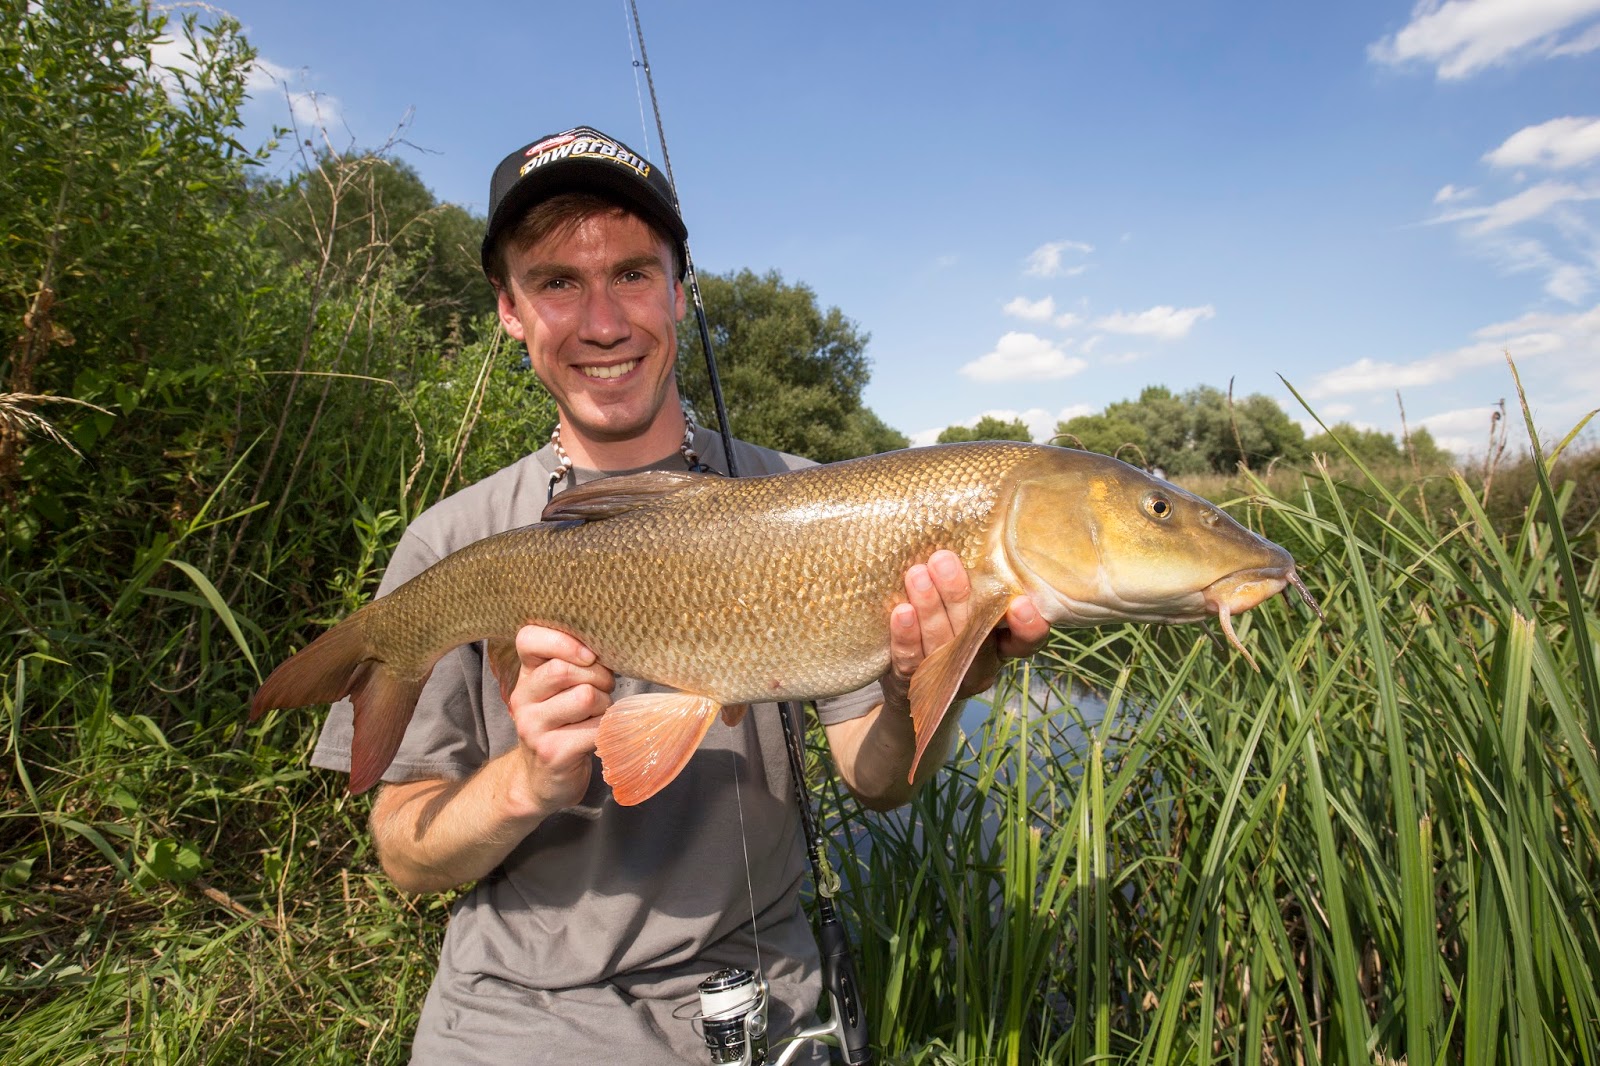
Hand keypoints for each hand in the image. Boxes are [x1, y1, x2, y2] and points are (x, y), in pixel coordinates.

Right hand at [504, 624, 613, 814]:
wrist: (543, 780)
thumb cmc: (563, 725)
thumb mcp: (560, 690)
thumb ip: (574, 664)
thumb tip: (612, 645)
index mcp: (525, 676)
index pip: (528, 639)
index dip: (563, 641)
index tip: (589, 655)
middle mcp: (522, 699)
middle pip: (565, 669)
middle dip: (598, 676)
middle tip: (604, 690)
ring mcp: (533, 727)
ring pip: (586, 696)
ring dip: (605, 704)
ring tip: (600, 714)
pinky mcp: (552, 752)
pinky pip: (596, 728)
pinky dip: (608, 729)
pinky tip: (600, 735)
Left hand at [889, 550, 1049, 698]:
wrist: (913, 687)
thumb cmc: (948, 628)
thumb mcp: (970, 610)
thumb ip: (978, 585)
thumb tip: (969, 531)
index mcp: (1002, 645)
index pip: (1026, 641)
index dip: (1028, 627)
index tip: (1020, 604)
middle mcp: (980, 664)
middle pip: (974, 633)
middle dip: (957, 595)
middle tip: (943, 560)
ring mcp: (948, 678)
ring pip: (941, 643)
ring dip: (929, 607)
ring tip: (917, 574)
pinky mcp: (914, 682)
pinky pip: (911, 660)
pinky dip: (906, 635)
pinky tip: (900, 612)